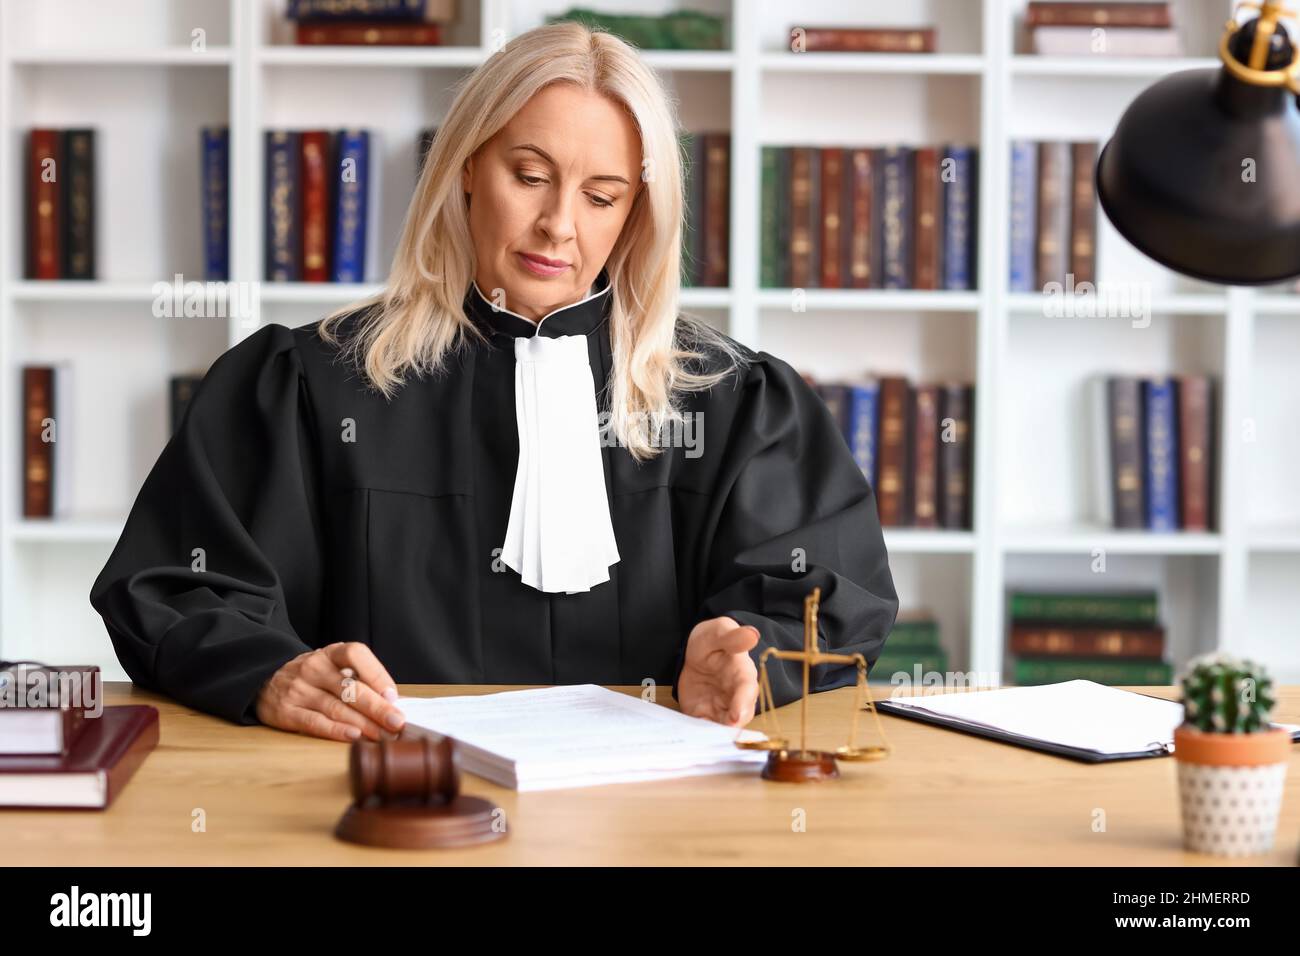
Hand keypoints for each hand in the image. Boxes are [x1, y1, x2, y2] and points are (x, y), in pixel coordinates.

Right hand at [255, 642, 405, 741]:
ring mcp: (298, 688)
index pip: (356, 654)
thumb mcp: (333, 667)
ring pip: (336, 707)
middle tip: (396, 722)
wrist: (265, 681)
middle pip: (350, 688)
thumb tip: (391, 702)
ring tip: (382, 735)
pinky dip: (336, 730)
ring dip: (363, 724)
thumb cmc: (313, 677)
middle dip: (377, 707)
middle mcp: (314, 667)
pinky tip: (353, 736)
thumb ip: (359, 679)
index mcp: (330, 653)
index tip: (392, 695)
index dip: (376, 674)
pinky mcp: (286, 710)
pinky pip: (315, 721)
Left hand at [677, 616, 759, 726]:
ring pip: (726, 726)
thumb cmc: (712, 641)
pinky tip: (694, 737)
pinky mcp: (707, 715)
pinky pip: (706, 728)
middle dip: (733, 725)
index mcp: (742, 673)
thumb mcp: (719, 632)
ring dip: (718, 733)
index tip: (736, 716)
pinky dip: (701, 735)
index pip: (747, 689)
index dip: (743, 703)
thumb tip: (752, 634)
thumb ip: (732, 636)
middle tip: (722, 732)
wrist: (695, 653)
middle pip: (742, 714)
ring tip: (706, 737)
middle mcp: (737, 695)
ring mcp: (723, 707)